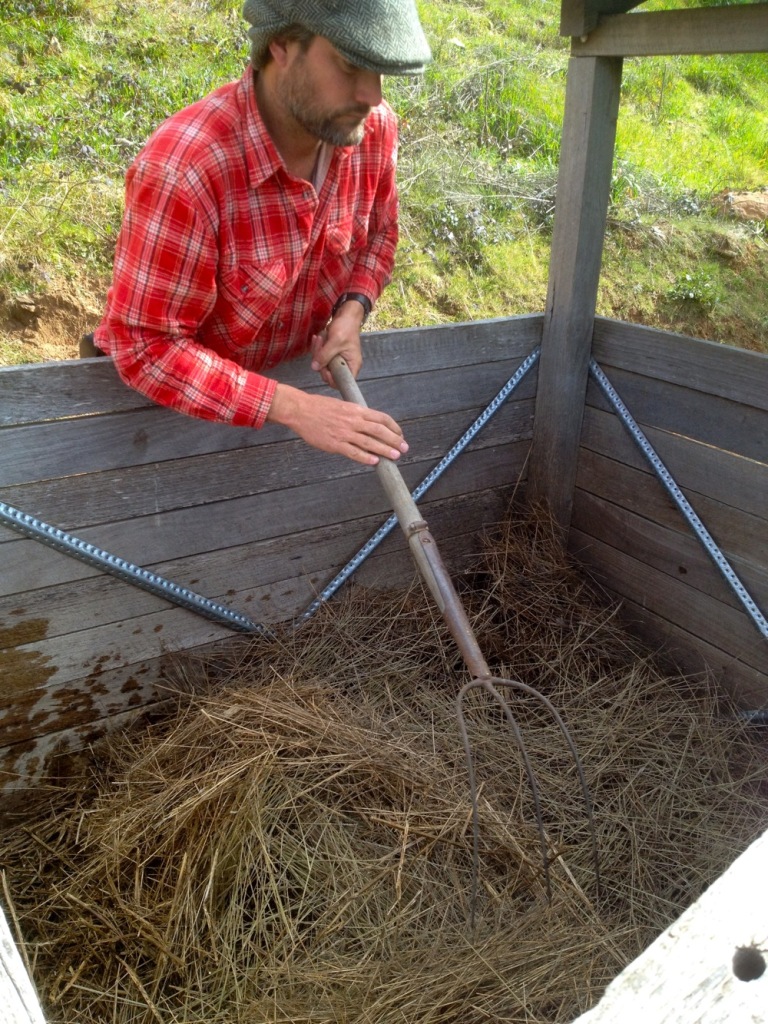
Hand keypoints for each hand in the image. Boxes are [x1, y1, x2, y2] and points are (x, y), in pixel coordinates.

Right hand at [266, 383, 408, 464]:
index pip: (381, 417)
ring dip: (384, 450)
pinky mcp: (335, 444)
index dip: (393, 427)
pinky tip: (374, 461)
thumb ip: (356, 414)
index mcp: (356, 410)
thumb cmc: (319, 406)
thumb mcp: (342, 405)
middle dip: (394, 440)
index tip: (400, 434)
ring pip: (370, 443)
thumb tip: (368, 423)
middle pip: (379, 431)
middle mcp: (353, 421)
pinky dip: (365, 458)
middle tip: (404, 448)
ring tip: (395, 456)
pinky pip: (353, 452)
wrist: (300, 410)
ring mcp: (344, 433)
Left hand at [310, 300, 365, 386]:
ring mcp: (338, 360)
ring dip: (318, 352)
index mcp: (352, 365)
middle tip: (320, 346)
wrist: (346, 315)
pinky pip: (321, 357)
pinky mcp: (332, 354)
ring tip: (319, 338)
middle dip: (321, 361)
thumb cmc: (346, 327)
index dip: (332, 379)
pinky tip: (318, 338)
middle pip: (329, 374)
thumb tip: (315, 367)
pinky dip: (318, 348)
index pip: (342, 383)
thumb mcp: (335, 341)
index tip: (324, 369)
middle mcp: (346, 365)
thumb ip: (325, 355)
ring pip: (323, 365)